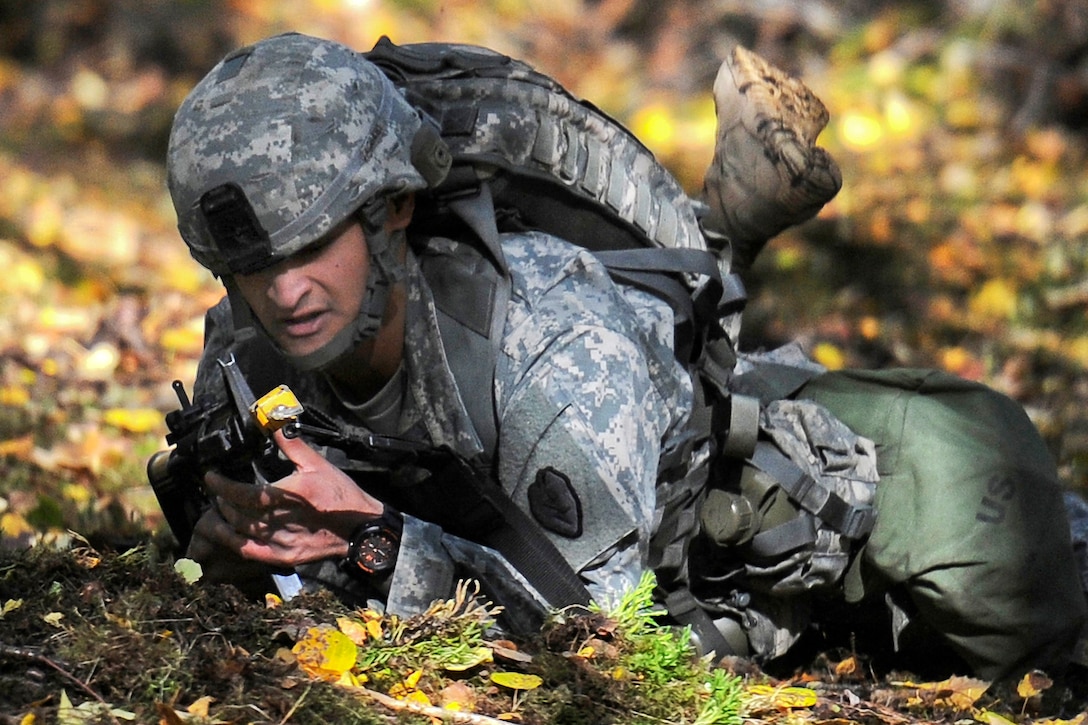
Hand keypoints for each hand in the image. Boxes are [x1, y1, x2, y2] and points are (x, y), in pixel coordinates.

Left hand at [187, 429, 384, 570]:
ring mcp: (282, 542)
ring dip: (224, 519)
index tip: (211, 477)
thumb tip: (273, 422)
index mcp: (291, 495)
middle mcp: (283, 521)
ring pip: (240, 532)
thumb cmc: (341, 495)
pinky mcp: (284, 556)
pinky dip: (234, 542)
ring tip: (220, 507)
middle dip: (221, 500)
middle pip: (238, 513)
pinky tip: (228, 533)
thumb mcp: (318, 464)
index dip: (223, 486)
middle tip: (216, 490)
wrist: (361, 529)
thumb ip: (291, 444)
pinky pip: (250, 552)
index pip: (245, 493)